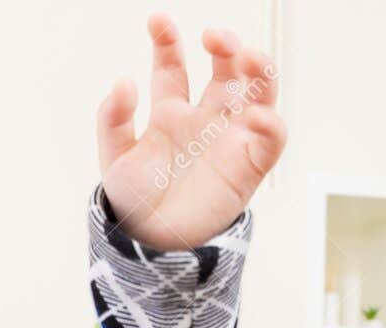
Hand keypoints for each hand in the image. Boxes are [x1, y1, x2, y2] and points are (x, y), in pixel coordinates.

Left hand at [97, 13, 286, 250]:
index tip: (158, 22)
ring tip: (248, 57)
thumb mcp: (114, 159)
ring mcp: (230, 139)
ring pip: (258, 93)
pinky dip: (272, 124)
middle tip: (214, 37)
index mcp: (170, 114)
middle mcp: (205, 120)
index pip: (173, 66)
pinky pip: (271, 139)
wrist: (153, 247)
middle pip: (225, 70)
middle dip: (225, 44)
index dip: (168, 40)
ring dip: (260, 70)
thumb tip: (124, 81)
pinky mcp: (250, 165)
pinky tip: (257, 116)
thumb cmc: (136, 205)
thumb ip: (113, 119)